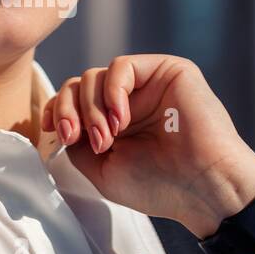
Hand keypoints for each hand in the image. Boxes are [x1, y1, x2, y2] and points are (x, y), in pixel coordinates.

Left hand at [40, 54, 254, 234]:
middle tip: (76, 138)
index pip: (74, 101)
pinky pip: (122, 66)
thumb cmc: (159, 185)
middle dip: (67, 111)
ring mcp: (148, 83)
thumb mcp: (103, 169)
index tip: (51, 130)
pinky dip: (112, 92)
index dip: (56, 110)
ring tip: (107, 139)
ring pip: (95, 75)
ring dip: (91, 110)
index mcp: (116, 122)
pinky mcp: (168, 70)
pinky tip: (121, 119)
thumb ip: (77, 144)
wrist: (202, 187)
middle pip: (79, 85)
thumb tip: (59, 122)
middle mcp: (131, 99)